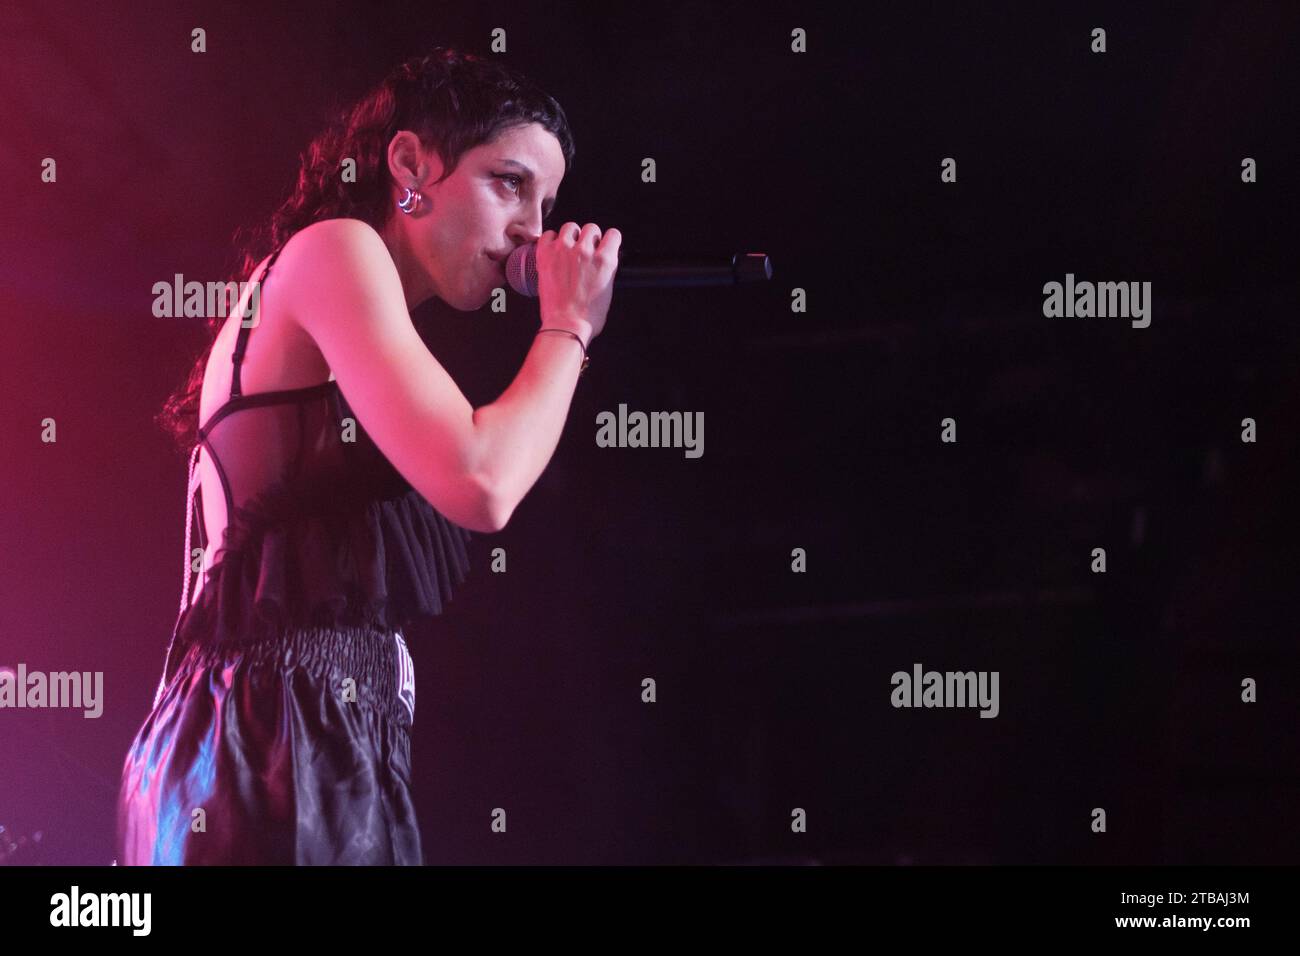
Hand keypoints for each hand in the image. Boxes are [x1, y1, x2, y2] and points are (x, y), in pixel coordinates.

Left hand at [534, 222, 621, 343]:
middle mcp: (585, 251)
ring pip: (570, 227)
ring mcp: (564, 251)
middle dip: (589, 238)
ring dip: (570, 236)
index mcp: (605, 260)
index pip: (613, 234)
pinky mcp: (546, 255)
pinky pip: (548, 235)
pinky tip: (553, 250)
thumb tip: (603, 259)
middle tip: (584, 251)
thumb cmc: (588, 316)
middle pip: (591, 228)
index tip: (603, 246)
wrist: (566, 325)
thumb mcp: (608, 289)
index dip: (608, 241)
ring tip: (568, 249)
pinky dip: (551, 240)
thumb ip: (606, 269)